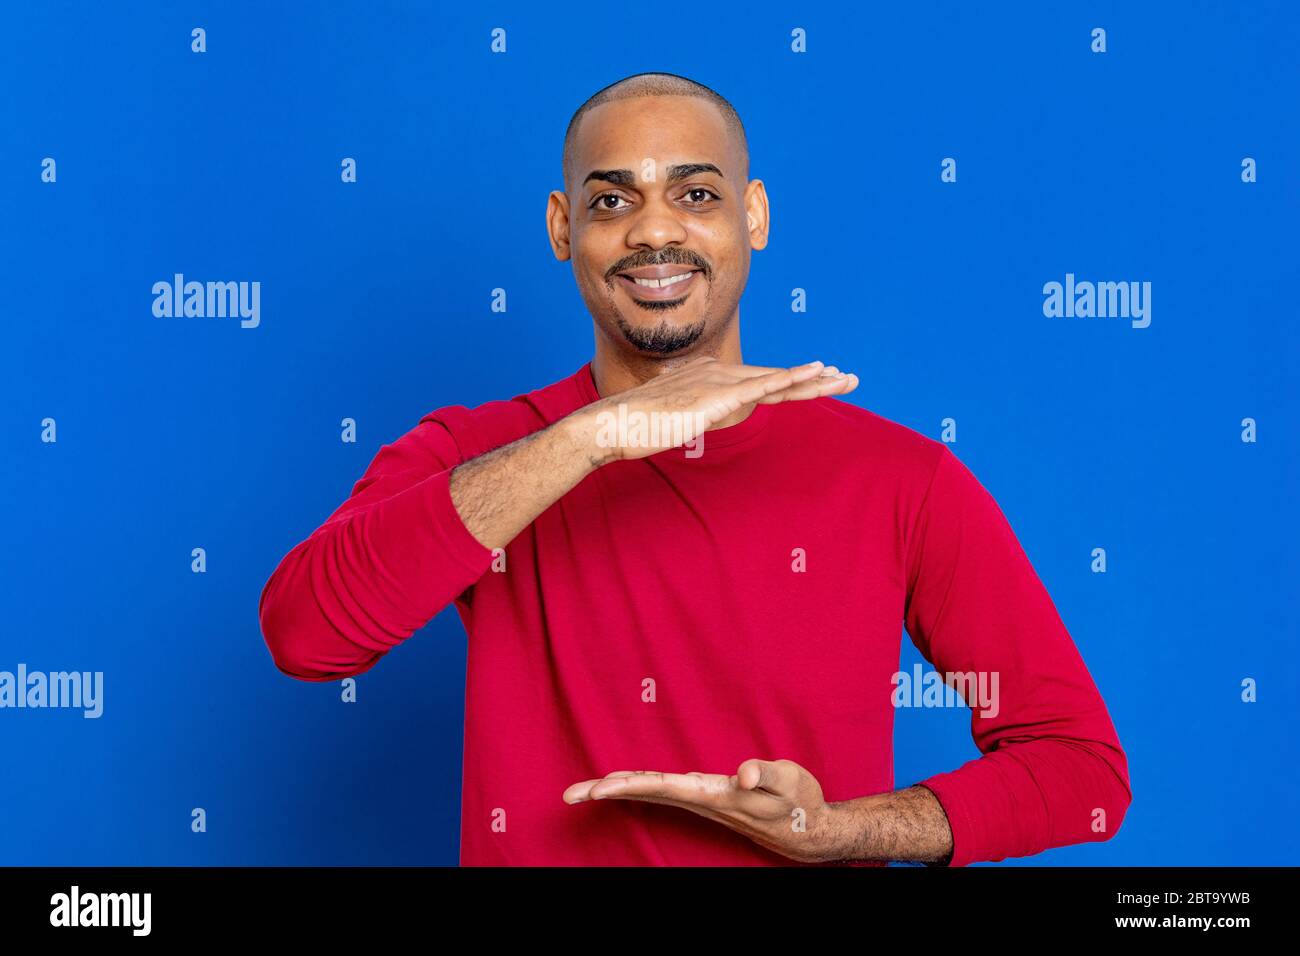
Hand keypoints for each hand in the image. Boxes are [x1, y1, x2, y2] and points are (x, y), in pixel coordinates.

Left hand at [562, 759, 847, 863]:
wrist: (809, 832)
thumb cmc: (801, 803)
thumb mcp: (791, 781)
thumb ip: (765, 773)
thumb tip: (739, 773)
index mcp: (715, 794)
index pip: (662, 787)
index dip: (628, 785)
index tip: (598, 788)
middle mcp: (701, 799)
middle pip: (645, 791)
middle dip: (606, 791)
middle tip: (568, 795)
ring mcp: (702, 800)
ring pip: (651, 791)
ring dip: (616, 788)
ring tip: (584, 789)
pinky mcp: (707, 797)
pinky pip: (663, 789)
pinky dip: (638, 784)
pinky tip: (623, 783)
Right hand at [572, 358, 858, 462]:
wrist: (614, 425)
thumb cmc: (638, 426)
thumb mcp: (674, 417)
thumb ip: (693, 412)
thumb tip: (701, 414)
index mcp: (711, 378)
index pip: (761, 381)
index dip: (794, 382)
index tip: (822, 381)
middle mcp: (719, 374)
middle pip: (776, 377)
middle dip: (816, 379)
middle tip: (850, 378)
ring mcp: (718, 383)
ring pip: (777, 379)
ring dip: (814, 380)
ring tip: (844, 378)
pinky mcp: (716, 396)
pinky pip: (762, 385)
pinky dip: (791, 378)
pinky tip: (814, 374)